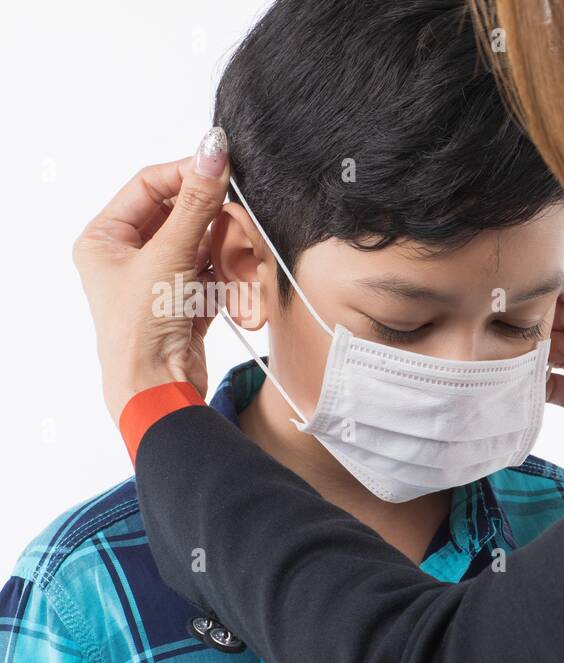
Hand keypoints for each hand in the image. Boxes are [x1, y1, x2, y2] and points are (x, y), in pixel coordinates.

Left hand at [72, 128, 231, 421]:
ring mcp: (158, 279)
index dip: (187, 176)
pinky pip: (214, 272)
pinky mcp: (184, 301)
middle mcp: (127, 256)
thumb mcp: (170, 255)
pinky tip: (235, 290)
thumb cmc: (142, 330)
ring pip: (202, 243)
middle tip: (236, 223)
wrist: (158, 389)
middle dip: (212, 221)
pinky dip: (229, 278)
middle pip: (181, 214)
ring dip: (225, 252)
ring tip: (237, 264)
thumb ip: (197, 202)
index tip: (223, 170)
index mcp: (104, 239)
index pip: (149, 186)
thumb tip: (213, 149)